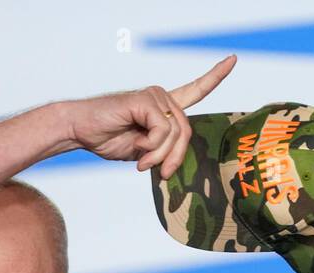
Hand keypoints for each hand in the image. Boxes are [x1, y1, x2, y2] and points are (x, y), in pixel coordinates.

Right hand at [62, 55, 236, 179]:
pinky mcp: (145, 100)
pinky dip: (151, 146)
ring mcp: (154, 96)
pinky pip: (162, 130)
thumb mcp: (142, 151)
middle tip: (159, 173)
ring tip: (142, 162)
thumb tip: (173, 164)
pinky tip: (137, 147)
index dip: (214, 76)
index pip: (195, 90)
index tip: (232, 60)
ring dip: (160, 155)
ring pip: (175, 134)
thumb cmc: (107, 138)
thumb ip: (162, 151)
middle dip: (175, 158)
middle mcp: (162, 97)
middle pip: (186, 132)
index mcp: (163, 107)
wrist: (81, 130)